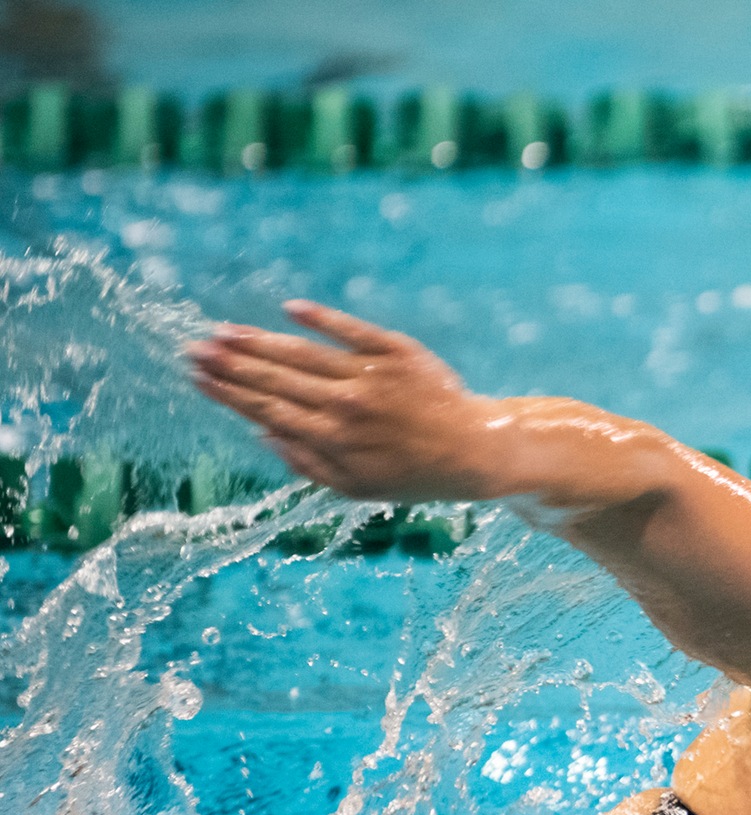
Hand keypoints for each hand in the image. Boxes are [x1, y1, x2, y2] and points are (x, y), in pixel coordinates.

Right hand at [187, 300, 503, 501]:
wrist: (474, 451)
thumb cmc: (412, 473)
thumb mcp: (357, 487)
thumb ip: (308, 463)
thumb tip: (262, 433)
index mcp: (333, 440)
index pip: (268, 409)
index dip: (229, 392)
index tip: (197, 376)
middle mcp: (347, 406)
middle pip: (277, 379)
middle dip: (231, 363)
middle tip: (195, 347)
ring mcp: (371, 376)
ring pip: (304, 354)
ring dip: (260, 341)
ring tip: (225, 331)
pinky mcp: (397, 352)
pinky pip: (351, 329)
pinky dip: (319, 317)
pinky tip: (289, 308)